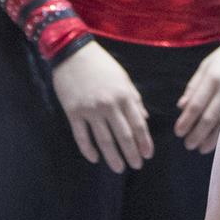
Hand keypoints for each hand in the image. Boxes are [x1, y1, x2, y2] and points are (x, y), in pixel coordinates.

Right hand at [51, 43, 152, 172]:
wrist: (72, 52)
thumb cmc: (101, 64)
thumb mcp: (122, 78)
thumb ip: (134, 99)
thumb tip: (144, 119)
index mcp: (123, 95)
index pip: (138, 125)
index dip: (144, 142)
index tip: (148, 155)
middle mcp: (108, 105)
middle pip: (123, 136)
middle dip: (132, 153)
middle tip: (137, 165)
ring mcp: (90, 110)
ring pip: (104, 140)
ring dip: (113, 157)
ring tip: (119, 168)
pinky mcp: (73, 112)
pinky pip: (81, 136)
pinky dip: (88, 150)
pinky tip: (95, 159)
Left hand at [173, 34, 219, 153]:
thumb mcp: (205, 66)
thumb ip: (193, 87)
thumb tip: (181, 107)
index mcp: (213, 77)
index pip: (196, 104)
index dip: (186, 120)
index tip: (178, 132)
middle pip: (209, 117)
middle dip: (196, 134)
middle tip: (188, 145)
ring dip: (211, 139)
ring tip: (201, 149)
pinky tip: (219, 142)